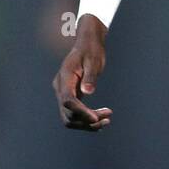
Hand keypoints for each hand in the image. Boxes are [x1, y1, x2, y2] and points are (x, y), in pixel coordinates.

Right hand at [53, 16, 112, 130]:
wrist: (87, 45)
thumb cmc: (91, 51)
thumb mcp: (93, 61)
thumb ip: (90, 77)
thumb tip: (88, 92)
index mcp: (65, 78)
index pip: (68, 101)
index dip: (80, 112)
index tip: (96, 118)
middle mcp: (60, 88)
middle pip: (68, 114)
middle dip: (86, 121)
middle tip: (107, 119)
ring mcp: (64, 93)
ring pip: (70, 118)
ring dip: (87, 123)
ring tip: (106, 121)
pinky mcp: (71, 96)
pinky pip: (75, 114)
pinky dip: (86, 119)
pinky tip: (100, 120)